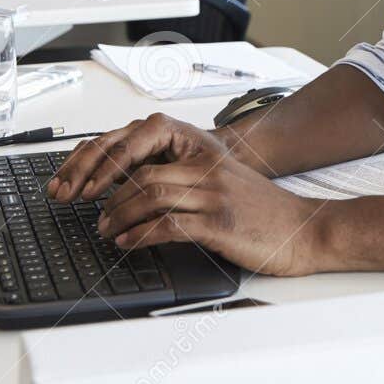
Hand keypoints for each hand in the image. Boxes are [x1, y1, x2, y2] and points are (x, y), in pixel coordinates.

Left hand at [47, 114, 329, 276]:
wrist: (305, 230)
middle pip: (138, 167)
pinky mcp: (221, 223)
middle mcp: (206, 164)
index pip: (139, 140)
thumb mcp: (220, 181)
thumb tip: (131, 187)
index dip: (102, 159)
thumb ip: (183, 177)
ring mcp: (214, 192)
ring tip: (103, 230)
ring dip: (117, 215)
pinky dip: (140, 235)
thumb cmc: (261, 210)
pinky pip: (169, 225)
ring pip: (148, 194)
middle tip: (83, 208)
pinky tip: (127, 243)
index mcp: (202, 149)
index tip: (78, 179)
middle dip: (101, 188)